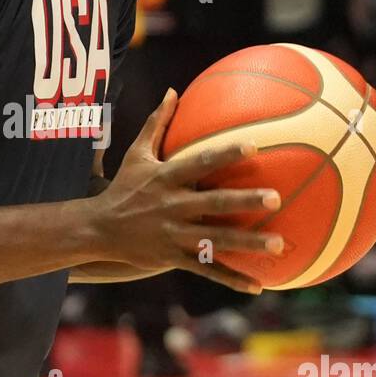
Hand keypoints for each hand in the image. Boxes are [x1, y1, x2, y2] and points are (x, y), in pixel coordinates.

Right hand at [91, 89, 282, 292]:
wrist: (98, 229)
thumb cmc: (123, 187)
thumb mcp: (137, 154)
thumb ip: (156, 123)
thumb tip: (173, 91)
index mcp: (166, 179)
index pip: (199, 162)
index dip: (224, 154)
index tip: (253, 146)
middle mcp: (172, 206)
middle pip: (213, 203)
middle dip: (244, 201)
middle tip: (277, 198)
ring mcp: (173, 234)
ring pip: (215, 240)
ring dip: (247, 244)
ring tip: (278, 245)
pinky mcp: (172, 258)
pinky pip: (206, 269)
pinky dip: (231, 279)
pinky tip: (257, 285)